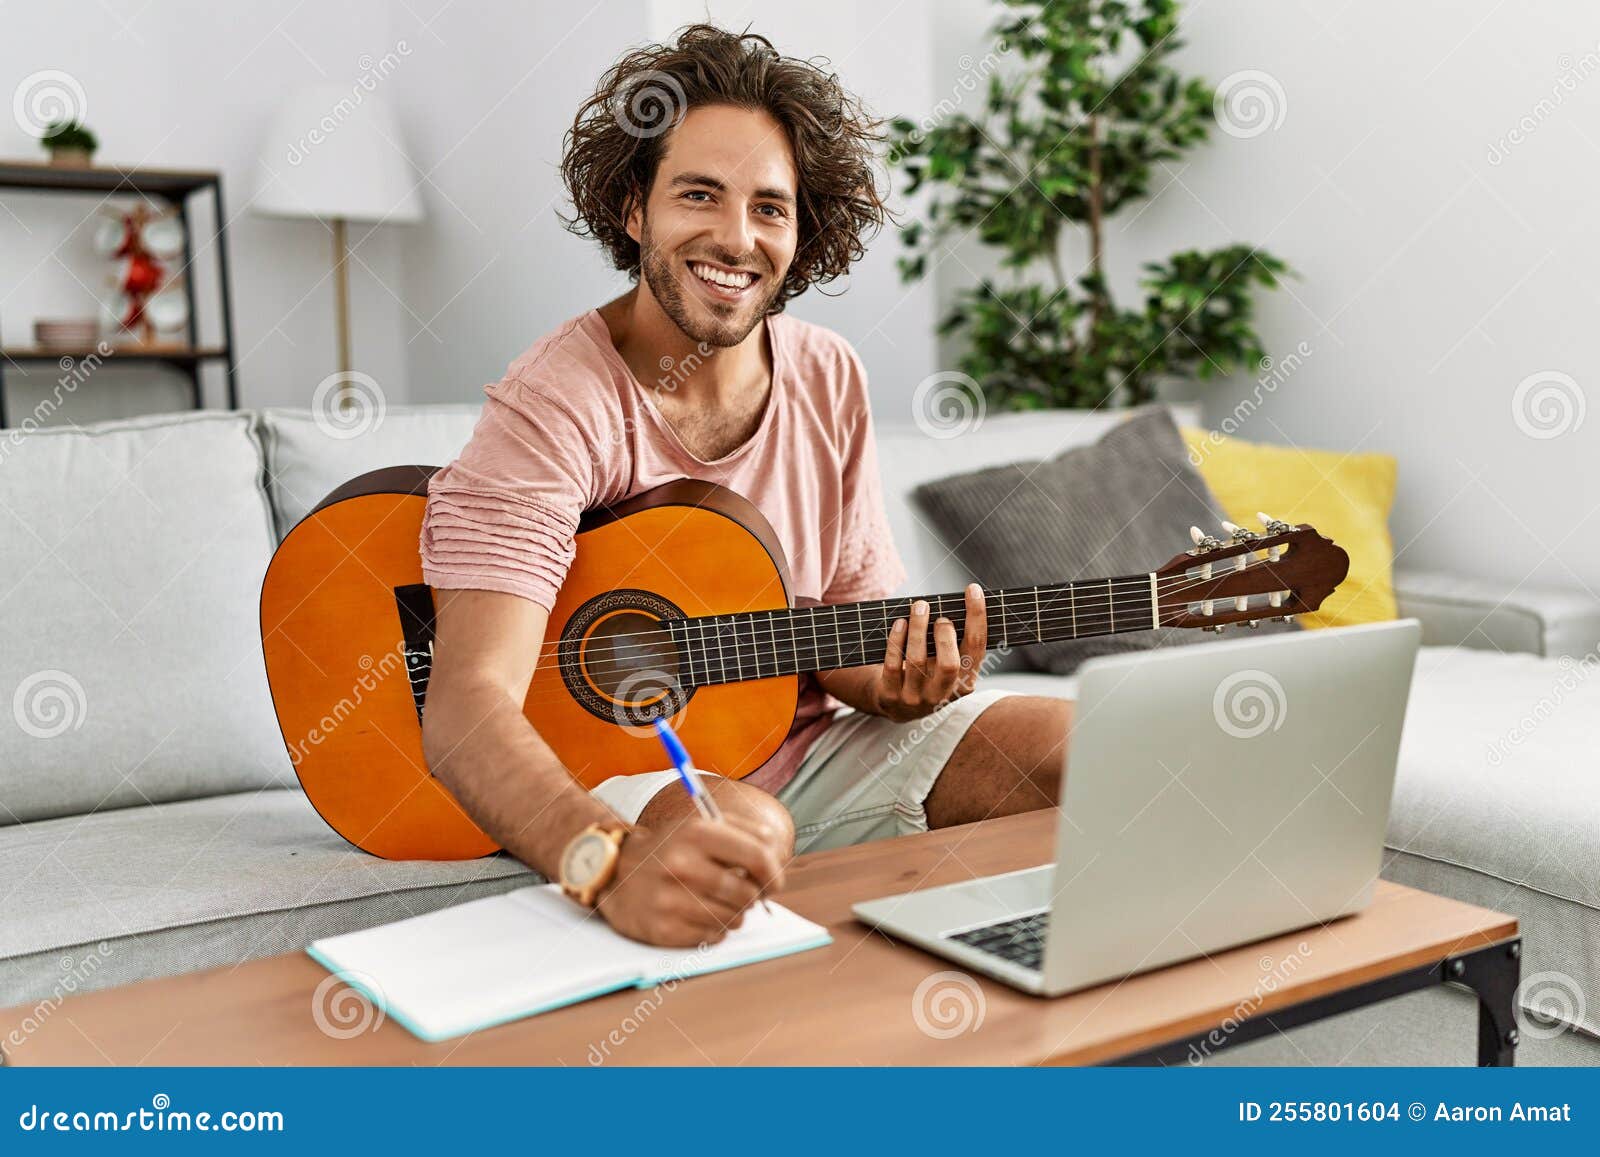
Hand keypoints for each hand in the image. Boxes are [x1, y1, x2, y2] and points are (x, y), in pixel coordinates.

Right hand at [595, 814, 784, 946]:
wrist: (615, 872)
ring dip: (736, 914)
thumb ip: (743, 835)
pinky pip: (714, 936)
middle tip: (747, 895)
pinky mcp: (663, 929)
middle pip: (748, 893)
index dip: (775, 873)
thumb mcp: (699, 827)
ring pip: (734, 918)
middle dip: (754, 898)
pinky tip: (700, 915)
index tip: (775, 882)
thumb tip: (779, 861)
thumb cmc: (669, 850)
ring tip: (719, 903)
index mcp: (696, 833)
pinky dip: (716, 929)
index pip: (758, 855)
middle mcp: (682, 864)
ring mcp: (670, 899)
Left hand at [873, 583, 987, 722]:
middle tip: (940, 616)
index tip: (973, 590)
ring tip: (919, 607)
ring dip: (918, 628)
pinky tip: (900, 623)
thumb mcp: (946, 664)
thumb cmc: (927, 673)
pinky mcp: (891, 696)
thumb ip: (954, 642)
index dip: (977, 616)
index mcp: (964, 683)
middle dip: (945, 635)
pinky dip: (896, 639)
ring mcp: (915, 699)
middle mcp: (942, 695)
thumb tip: (959, 602)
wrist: (896, 705)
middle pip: (950, 664)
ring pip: (917, 660)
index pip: (976, 648)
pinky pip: (893, 664)